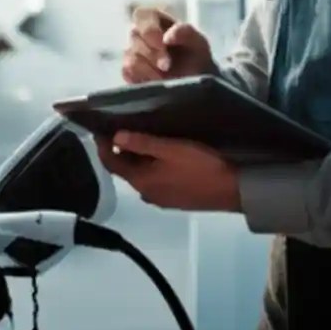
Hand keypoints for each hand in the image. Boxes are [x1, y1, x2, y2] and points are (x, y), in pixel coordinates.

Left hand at [95, 130, 240, 212]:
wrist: (231, 190)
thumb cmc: (200, 166)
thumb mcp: (170, 149)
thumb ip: (142, 143)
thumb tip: (115, 137)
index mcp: (141, 181)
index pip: (111, 164)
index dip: (102, 146)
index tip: (99, 129)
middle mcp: (146, 193)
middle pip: (124, 171)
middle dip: (118, 151)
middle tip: (119, 129)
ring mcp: (160, 199)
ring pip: (139, 176)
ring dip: (135, 160)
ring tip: (139, 139)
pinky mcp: (173, 200)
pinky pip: (152, 181)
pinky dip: (148, 168)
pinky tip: (158, 157)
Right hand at [122, 7, 216, 83]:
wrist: (195, 82)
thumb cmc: (195, 57)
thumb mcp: (199, 42)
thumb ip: (186, 33)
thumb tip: (167, 37)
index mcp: (155, 19)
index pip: (141, 15)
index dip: (150, 29)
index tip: (163, 43)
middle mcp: (139, 33)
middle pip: (135, 36)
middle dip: (153, 53)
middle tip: (167, 66)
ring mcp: (132, 52)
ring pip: (130, 56)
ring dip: (149, 69)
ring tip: (164, 77)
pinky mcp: (128, 72)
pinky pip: (128, 73)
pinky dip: (143, 78)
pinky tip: (156, 82)